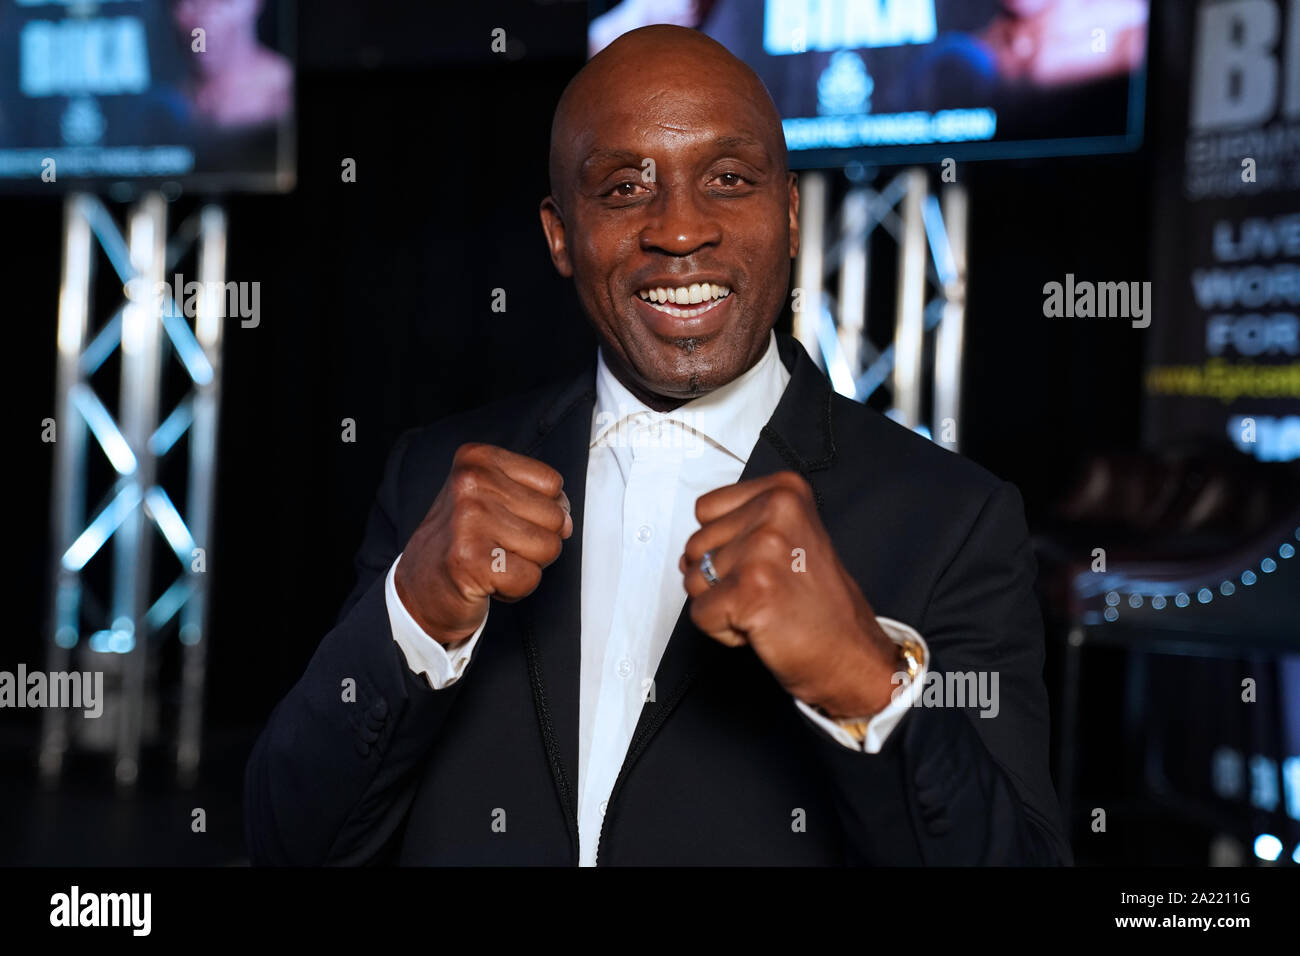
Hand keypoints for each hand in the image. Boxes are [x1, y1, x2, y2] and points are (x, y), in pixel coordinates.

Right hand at [395, 443, 571, 645]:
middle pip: (555, 517)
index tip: (503, 521)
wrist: (419, 589)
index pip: (553, 484)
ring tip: (492, 561)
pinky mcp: (471, 560)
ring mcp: (469, 520)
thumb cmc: (463, 542)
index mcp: (477, 459)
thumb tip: (568, 522)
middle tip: (496, 546)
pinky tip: (487, 580)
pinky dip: (515, 589)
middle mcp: (471, 482)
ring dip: (526, 565)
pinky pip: (530, 578)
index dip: (539, 512)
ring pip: (548, 548)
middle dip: (535, 541)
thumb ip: (536, 497)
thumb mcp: (492, 497)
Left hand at [680, 471, 899, 718]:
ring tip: (766, 606)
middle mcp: (776, 512)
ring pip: (693, 579)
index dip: (725, 545)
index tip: (763, 562)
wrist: (852, 654)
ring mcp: (763, 550)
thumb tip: (688, 553)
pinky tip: (761, 626)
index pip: (705, 510)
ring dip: (722, 604)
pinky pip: (700, 613)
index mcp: (785, 491)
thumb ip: (739, 530)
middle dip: (721, 577)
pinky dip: (722, 630)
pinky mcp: (750, 590)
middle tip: (769, 590)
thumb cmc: (822, 606)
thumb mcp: (788, 539)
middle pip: (696, 545)